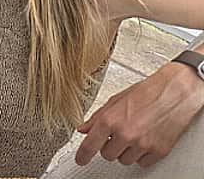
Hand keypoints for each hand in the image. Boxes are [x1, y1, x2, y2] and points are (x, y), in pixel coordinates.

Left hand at [75, 61, 203, 166]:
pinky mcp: (158, 151)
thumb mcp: (115, 100)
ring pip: (124, 160)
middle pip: (107, 155)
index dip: (83, 155)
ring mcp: (142, 144)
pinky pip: (142, 163)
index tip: (80, 159)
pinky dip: (141, 155)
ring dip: (125, 151)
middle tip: (117, 135)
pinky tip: (144, 140)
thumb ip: (97, 117)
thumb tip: (84, 129)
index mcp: (110, 120)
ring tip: (133, 134)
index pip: (90, 145)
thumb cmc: (147, 93)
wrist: (174, 94)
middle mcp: (125, 134)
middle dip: (109, 146)